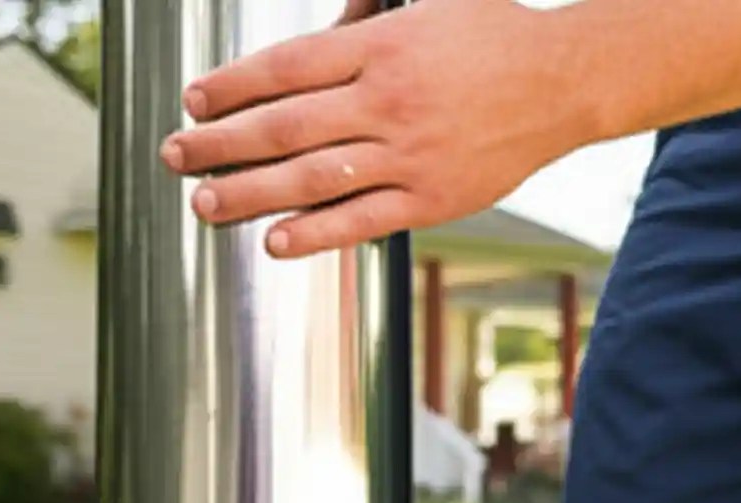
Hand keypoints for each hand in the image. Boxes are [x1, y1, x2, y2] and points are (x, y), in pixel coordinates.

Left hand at [159, 0, 597, 257]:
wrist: (565, 82)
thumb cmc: (497, 33)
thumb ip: (370, 4)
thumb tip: (328, 14)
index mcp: (382, 46)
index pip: (284, 69)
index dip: (231, 87)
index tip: (194, 100)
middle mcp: (388, 101)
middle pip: (283, 126)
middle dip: (219, 143)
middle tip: (175, 155)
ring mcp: (410, 155)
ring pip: (312, 179)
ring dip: (248, 193)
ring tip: (204, 202)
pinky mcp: (432, 199)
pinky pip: (362, 220)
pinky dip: (315, 233)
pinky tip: (274, 240)